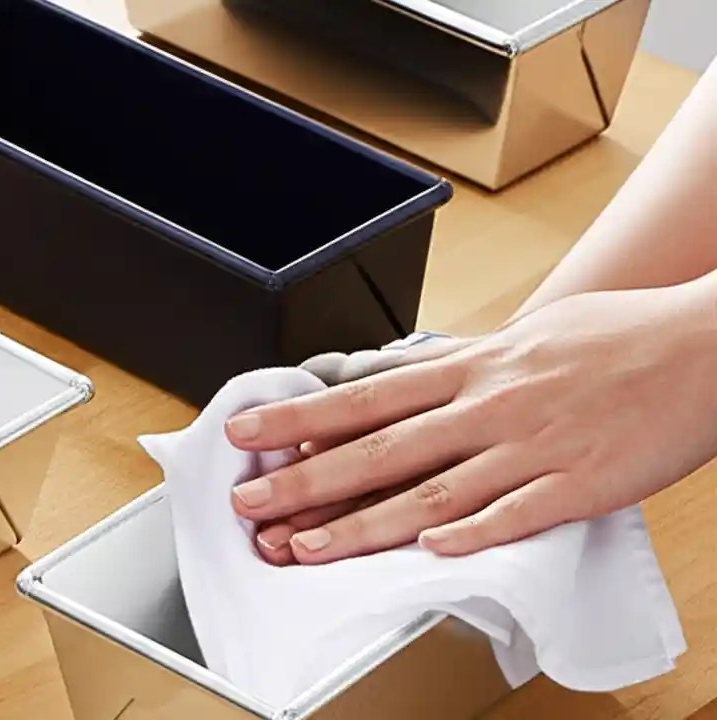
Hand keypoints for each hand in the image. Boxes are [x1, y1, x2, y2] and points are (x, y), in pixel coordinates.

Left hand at [225, 277, 716, 565]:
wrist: (703, 344)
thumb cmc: (615, 337)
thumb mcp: (525, 333)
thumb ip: (462, 359)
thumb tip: (410, 366)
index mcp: (473, 368)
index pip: (366, 396)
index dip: (300, 416)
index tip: (248, 432)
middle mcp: (488, 406)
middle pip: (380, 447)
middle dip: (305, 478)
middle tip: (248, 502)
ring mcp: (531, 447)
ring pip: (432, 491)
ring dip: (362, 523)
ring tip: (305, 546)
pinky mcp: (579, 484)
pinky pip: (517, 513)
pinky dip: (472, 532)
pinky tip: (428, 551)